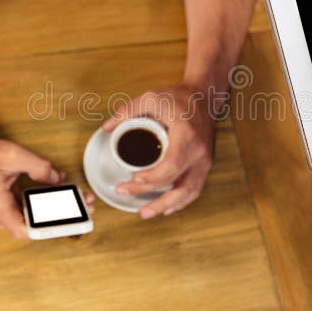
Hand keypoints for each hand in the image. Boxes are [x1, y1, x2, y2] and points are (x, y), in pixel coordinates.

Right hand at [0, 139, 94, 239]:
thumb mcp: (12, 155)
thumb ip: (38, 167)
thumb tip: (57, 179)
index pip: (26, 230)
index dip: (50, 228)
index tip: (70, 221)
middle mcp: (1, 217)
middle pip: (35, 225)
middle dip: (62, 216)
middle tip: (84, 205)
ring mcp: (4, 214)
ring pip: (34, 218)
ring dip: (56, 209)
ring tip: (79, 199)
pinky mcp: (8, 208)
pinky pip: (30, 210)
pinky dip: (46, 202)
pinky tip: (62, 192)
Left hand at [103, 84, 214, 218]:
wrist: (204, 98)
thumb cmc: (179, 98)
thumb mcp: (152, 97)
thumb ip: (128, 110)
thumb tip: (107, 127)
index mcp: (187, 136)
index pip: (172, 165)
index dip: (153, 177)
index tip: (133, 179)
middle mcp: (199, 152)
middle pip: (178, 184)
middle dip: (151, 194)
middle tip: (126, 193)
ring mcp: (204, 161)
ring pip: (188, 192)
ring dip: (167, 205)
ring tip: (146, 213)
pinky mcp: (204, 165)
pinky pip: (194, 189)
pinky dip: (180, 202)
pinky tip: (166, 208)